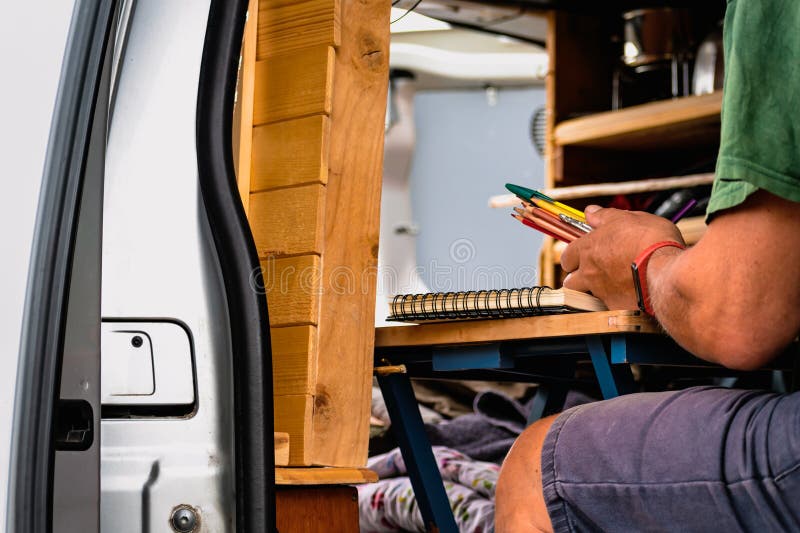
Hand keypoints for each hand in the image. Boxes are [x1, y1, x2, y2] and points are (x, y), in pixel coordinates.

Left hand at [560, 206, 684, 308]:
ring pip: (585, 296)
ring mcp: (601, 291)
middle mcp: (590, 272)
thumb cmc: (651, 242)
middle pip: (570, 281)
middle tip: (594, 273)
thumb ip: (605, 216)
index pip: (567, 256)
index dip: (574, 257)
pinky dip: (615, 303)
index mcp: (589, 248)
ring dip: (592, 292)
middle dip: (578, 279)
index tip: (582, 255)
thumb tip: (590, 211)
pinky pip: (608, 308)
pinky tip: (628, 297)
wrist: (668, 270)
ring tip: (609, 287)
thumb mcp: (630, 218)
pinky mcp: (615, 307)